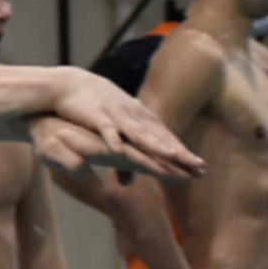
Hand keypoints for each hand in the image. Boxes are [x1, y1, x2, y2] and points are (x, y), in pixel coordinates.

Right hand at [43, 70, 201, 179]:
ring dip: (155, 144)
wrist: (67, 85)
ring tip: (172, 156)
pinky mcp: (95, 115)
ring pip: (138, 132)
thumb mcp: (110, 136)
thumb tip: (129, 183)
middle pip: (159, 137)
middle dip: (179, 152)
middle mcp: (133, 116)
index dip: (183, 155)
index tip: (201, 171)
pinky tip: (119, 150)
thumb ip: (120, 158)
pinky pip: (106, 128)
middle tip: (198, 166)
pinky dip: (113, 138)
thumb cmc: (91, 111)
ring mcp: (116, 115)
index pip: (165, 140)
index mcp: (139, 120)